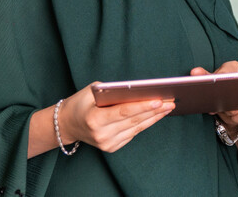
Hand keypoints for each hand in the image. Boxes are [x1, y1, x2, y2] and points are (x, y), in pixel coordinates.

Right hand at [58, 83, 174, 152]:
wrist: (67, 124)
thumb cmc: (80, 103)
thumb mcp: (91, 91)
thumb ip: (112, 91)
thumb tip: (137, 90)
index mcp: (95, 119)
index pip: (124, 112)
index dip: (142, 106)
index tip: (159, 100)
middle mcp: (102, 134)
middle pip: (134, 121)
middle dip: (154, 110)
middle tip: (170, 101)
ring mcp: (107, 144)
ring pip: (136, 128)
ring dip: (154, 117)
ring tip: (168, 107)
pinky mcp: (112, 147)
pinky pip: (133, 133)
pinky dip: (145, 124)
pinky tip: (155, 115)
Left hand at [190, 61, 237, 133]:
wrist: (235, 96)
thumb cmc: (223, 87)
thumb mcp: (211, 80)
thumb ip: (202, 76)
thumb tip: (195, 73)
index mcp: (233, 67)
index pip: (224, 75)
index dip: (216, 86)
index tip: (211, 93)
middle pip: (232, 93)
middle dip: (221, 102)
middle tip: (213, 105)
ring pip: (237, 107)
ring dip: (227, 112)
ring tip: (223, 108)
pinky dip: (234, 118)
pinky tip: (231, 114)